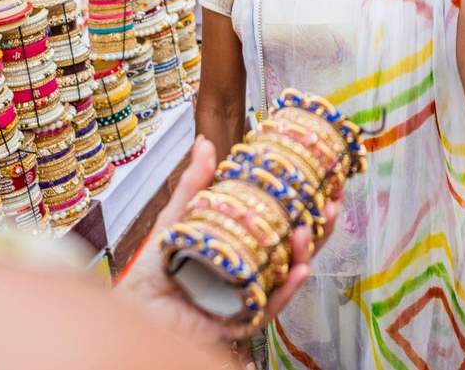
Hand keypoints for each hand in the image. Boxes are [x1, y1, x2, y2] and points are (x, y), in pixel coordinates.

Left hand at [118, 136, 340, 342]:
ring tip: (308, 232)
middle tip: (331, 204)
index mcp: (243, 247)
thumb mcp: (178, 219)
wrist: (133, 308)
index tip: (324, 185)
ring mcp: (250, 296)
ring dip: (304, 254)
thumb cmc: (153, 270)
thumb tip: (205, 144)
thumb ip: (195, 185)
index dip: (306, 208)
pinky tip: (299, 271)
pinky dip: (287, 291)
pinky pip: (270, 307)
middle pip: (294, 251)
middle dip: (319, 229)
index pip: (283, 227)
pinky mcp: (241, 321)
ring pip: (287, 277)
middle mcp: (252, 271)